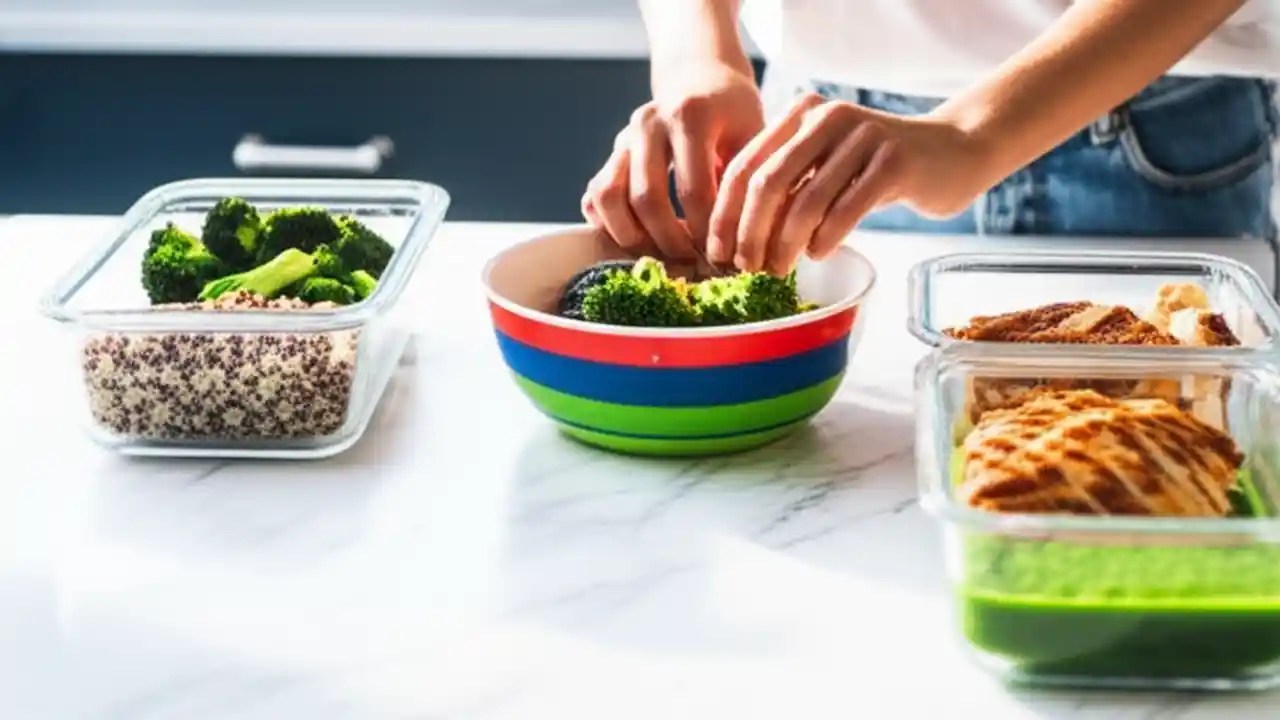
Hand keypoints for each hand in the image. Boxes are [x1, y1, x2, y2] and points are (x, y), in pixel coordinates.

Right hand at [582, 62, 764, 259]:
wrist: (699, 77)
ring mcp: (623, 137)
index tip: (722, 255)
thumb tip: (746, 241)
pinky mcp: (610, 153)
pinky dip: (608, 224)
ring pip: (608, 197)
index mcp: (689, 115)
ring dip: (631, 237)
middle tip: (692, 262)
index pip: (693, 190)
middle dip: (669, 241)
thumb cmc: (733, 112)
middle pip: (646, 197)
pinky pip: (594, 197)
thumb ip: (747, 179)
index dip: (706, 232)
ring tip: (661, 255)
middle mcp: (648, 122)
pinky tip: (639, 239)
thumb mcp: (754, 134)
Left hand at [708, 93, 990, 274]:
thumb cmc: (879, 169)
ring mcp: (862, 136)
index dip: (725, 213)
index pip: (745, 165)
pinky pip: (847, 208)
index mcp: (801, 114)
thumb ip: (788, 188)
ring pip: (806, 199)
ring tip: (779, 270)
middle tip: (746, 268)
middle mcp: (826, 117)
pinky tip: (819, 255)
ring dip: (786, 244)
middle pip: (767, 182)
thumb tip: (736, 240)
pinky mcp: (894, 161)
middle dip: (749, 232)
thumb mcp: (826, 168)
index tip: (717, 252)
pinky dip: (827, 238)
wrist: (953, 151)